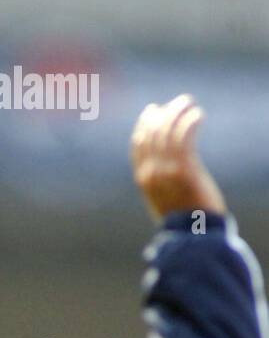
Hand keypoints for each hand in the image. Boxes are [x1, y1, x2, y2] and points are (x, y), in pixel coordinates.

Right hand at [130, 94, 226, 222]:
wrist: (192, 235)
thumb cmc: (182, 220)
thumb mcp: (164, 200)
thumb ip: (161, 182)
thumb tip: (165, 168)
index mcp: (142, 180)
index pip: (138, 144)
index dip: (144, 124)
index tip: (154, 111)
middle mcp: (151, 173)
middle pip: (151, 133)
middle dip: (163, 113)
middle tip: (178, 103)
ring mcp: (166, 171)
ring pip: (167, 131)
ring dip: (179, 112)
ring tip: (190, 104)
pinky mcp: (184, 169)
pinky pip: (184, 136)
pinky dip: (190, 121)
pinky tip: (198, 116)